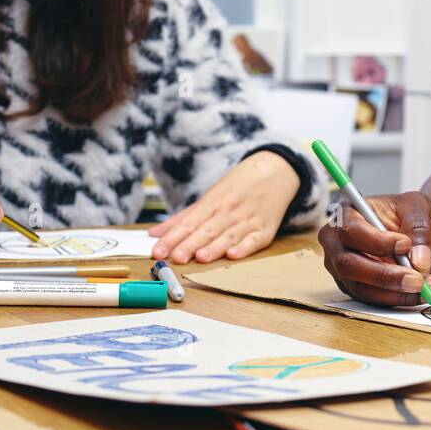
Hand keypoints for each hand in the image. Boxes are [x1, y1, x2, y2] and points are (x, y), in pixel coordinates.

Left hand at [149, 151, 299, 263]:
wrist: (275, 171)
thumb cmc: (239, 186)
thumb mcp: (211, 196)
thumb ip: (183, 218)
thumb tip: (154, 233)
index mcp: (213, 201)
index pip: (189, 222)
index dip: (173, 237)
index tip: (158, 250)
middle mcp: (230, 210)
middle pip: (207, 230)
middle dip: (190, 244)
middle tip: (176, 257)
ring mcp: (249, 219)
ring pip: (229, 235)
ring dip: (215, 247)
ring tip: (201, 258)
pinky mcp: (265, 229)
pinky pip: (254, 240)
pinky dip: (245, 247)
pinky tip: (234, 254)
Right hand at [317, 191, 430, 305]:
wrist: (412, 231)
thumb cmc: (407, 213)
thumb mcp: (418, 208)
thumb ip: (419, 230)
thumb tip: (419, 263)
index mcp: (347, 213)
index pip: (351, 231)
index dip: (376, 242)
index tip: (405, 245)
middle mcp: (337, 242)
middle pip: (348, 265)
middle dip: (385, 276)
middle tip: (417, 280)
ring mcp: (342, 268)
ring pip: (361, 288)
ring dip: (395, 293)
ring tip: (427, 288)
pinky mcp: (354, 287)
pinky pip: (373, 300)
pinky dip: (399, 299)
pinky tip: (422, 293)